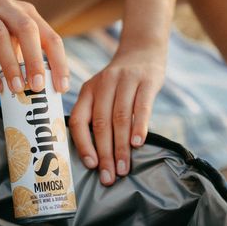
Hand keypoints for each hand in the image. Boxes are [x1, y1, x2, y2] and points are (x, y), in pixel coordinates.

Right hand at [0, 0, 69, 93]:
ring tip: (16, 88)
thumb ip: (26, 55)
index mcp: (27, 12)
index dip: (59, 62)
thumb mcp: (13, 35)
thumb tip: (43, 90)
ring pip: (0, 36)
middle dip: (35, 60)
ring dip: (10, 64)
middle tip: (38, 87)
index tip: (61, 88)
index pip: (50, 37)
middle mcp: (9, 7)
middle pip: (28, 30)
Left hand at [69, 46, 165, 184]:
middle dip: (104, 154)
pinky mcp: (146, 80)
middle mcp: (103, 84)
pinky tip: (138, 144)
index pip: (79, 120)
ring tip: (123, 169)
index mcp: (88, 90)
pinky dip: (139, 126)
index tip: (91, 165)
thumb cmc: (119, 81)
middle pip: (101, 123)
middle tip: (109, 177)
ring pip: (120, 118)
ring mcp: (125, 80)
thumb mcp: (100, 91)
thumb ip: (96, 114)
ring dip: (121, 147)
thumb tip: (96, 156)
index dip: (84, 144)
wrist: (142, 48)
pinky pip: (141, 106)